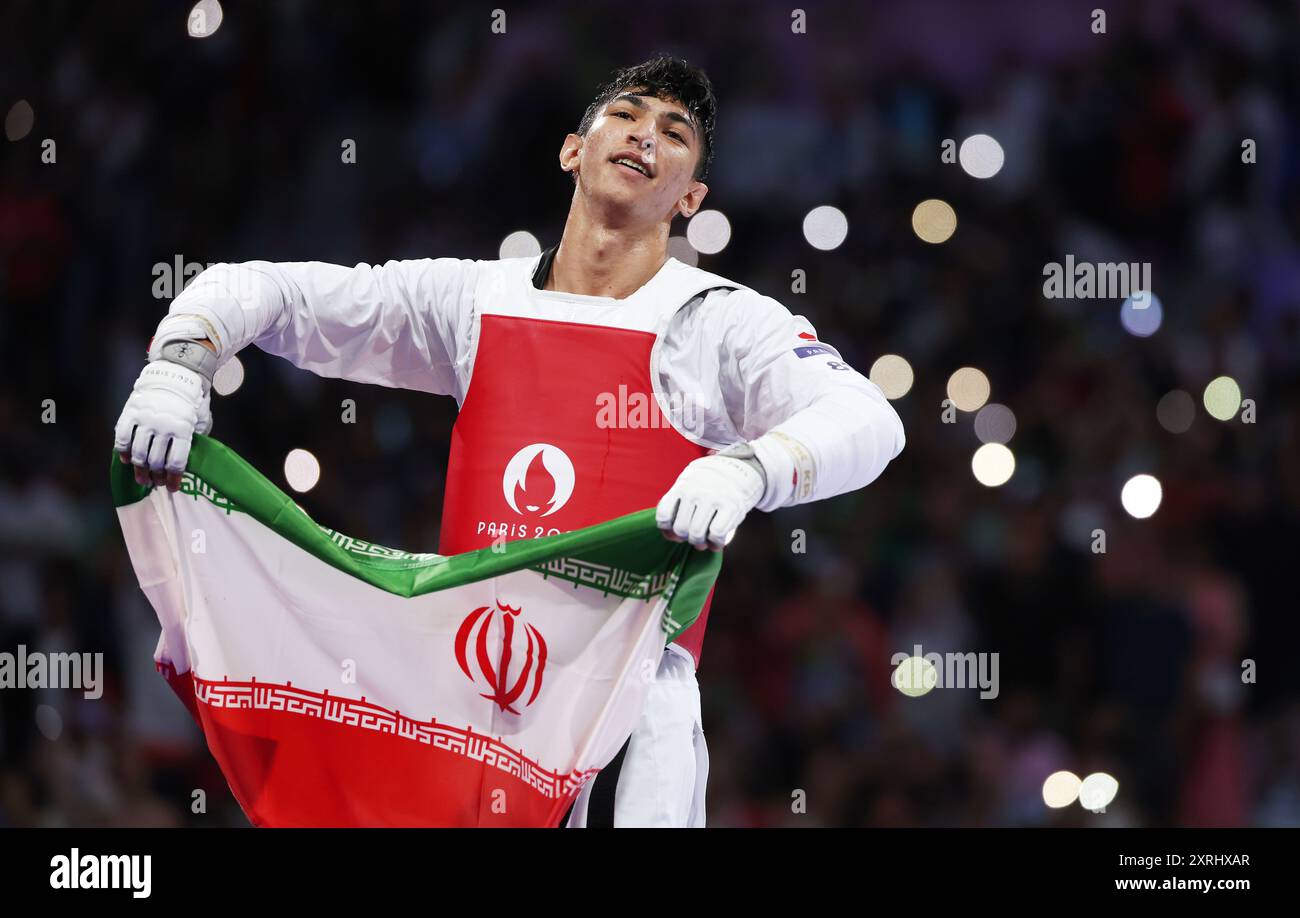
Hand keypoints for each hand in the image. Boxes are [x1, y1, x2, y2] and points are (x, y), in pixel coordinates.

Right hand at [114, 361, 211, 490]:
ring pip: (138, 453)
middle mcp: (163, 425)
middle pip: (156, 461)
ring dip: (139, 470)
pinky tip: (128, 460)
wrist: (174, 375)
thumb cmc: (189, 404)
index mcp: (183, 429)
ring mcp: (145, 419)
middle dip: (156, 477)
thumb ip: (192, 441)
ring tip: (142, 479)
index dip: (174, 478)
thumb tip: (182, 468)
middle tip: (156, 484)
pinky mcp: (130, 412)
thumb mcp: (198, 422)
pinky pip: (122, 437)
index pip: (177, 462)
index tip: (172, 488)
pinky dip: (123, 452)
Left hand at [655, 447, 765, 550]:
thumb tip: (671, 536)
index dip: (667, 529)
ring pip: (696, 533)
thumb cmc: (708, 487)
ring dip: (700, 543)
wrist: (737, 472)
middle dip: (686, 538)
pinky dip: (715, 543)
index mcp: (682, 487)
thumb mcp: (689, 487)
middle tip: (693, 537)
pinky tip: (716, 542)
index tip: (674, 533)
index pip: (664, 515)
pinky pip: (716, 534)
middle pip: (680, 528)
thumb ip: (677, 508)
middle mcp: (695, 492)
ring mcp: (713, 498)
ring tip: (704, 542)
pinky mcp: (730, 506)